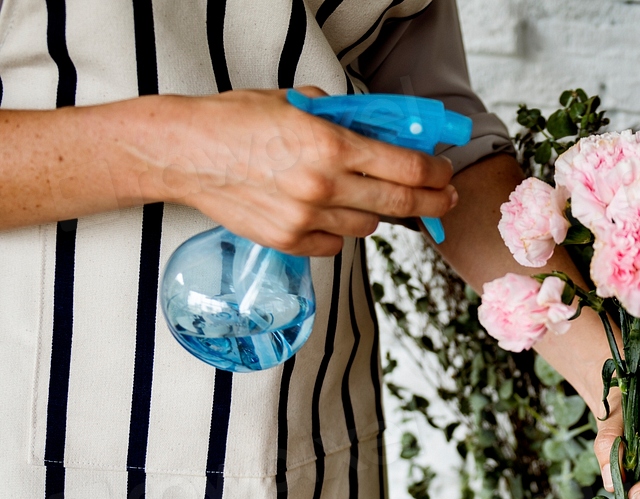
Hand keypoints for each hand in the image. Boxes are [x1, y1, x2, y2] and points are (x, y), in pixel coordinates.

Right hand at [147, 88, 457, 255]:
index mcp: (331, 145)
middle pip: (402, 204)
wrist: (184, 153)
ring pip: (370, 225)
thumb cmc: (237, 121)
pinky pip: (337, 243)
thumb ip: (345, 120)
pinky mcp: (290, 241)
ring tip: (360, 193)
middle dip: (433, 202)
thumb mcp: (297, 104)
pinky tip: (323, 210)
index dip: (436, 173)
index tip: (445, 173)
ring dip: (375, 210)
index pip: (408, 168)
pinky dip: (339, 229)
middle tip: (444, 198)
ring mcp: (307, 218)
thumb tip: (385, 133)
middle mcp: (324, 186)